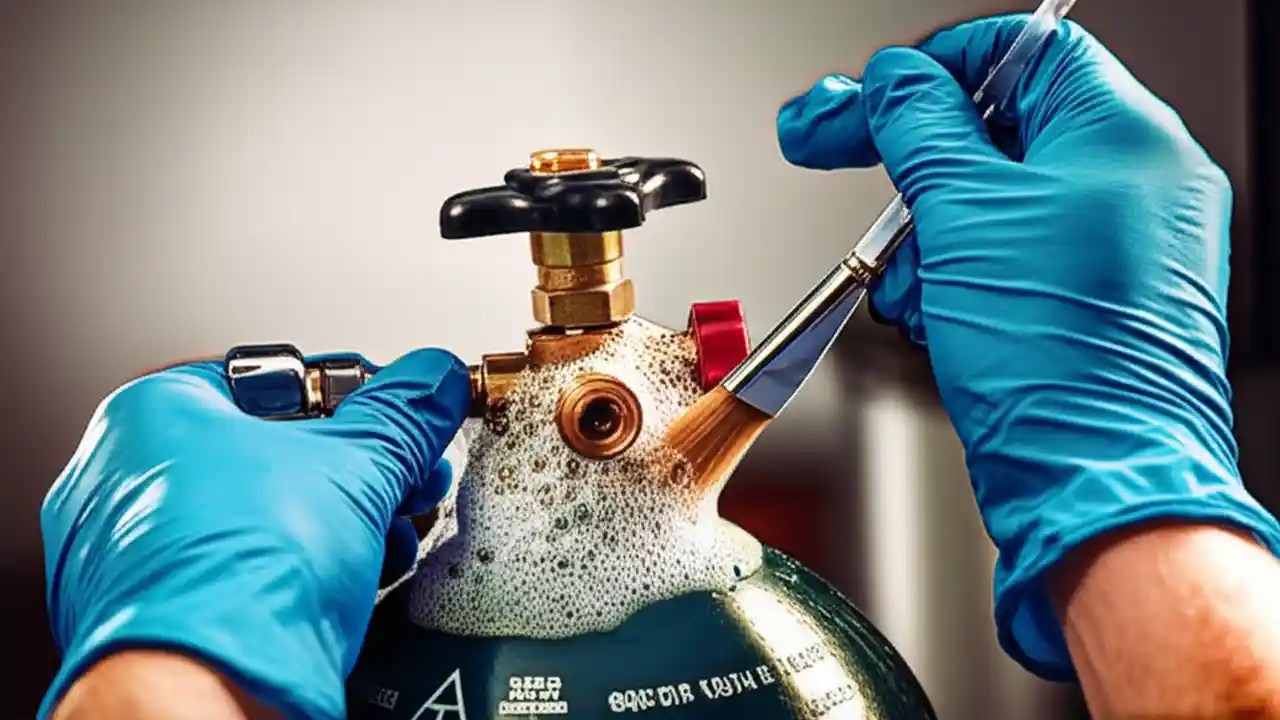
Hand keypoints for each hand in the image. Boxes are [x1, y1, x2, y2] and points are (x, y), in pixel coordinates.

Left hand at [40, 348, 469, 718]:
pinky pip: (250, 570)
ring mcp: (142, 556)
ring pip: (266, 516)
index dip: (351, 392)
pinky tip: (365, 571)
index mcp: (152, 417)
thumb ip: (404, 415)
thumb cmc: (237, 579)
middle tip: (409, 470)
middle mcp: (129, 481)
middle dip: (361, 466)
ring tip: (398, 525)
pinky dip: (310, 567)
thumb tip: (434, 382)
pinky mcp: (171, 615)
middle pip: (274, 452)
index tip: (396, 409)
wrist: (208, 696)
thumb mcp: (357, 470)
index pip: (271, 379)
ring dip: (346, 518)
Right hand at [777, 16, 1279, 677]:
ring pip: (989, 200)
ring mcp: (1112, 245)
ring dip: (925, 230)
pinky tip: (935, 308)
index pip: (1026, 50)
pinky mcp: (1083, 299)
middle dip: (910, 155)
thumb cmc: (1058, 357)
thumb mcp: (964, 211)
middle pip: (997, 126)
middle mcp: (1131, 184)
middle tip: (831, 143)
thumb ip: (922, 126)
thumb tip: (896, 80)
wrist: (1088, 477)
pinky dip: (953, 274)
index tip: (879, 92)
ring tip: (911, 275)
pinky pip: (1002, 257)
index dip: (939, 63)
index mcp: (1123, 137)